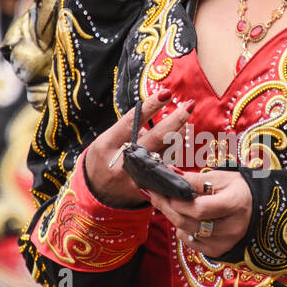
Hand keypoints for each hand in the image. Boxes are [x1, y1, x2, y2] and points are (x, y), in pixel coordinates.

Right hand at [83, 92, 195, 207]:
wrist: (96, 193)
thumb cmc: (103, 159)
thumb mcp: (107, 140)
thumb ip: (130, 129)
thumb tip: (158, 113)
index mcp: (108, 144)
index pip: (133, 121)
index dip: (151, 106)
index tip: (166, 93)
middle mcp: (123, 161)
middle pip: (156, 138)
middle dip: (176, 120)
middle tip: (189, 105)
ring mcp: (137, 177)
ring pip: (166, 153)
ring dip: (179, 135)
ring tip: (187, 121)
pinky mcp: (148, 190)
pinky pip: (167, 169)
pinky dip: (175, 155)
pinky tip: (182, 143)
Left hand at [145, 167, 252, 258]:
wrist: (257, 209)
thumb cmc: (238, 190)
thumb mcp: (221, 178)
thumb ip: (194, 180)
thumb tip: (170, 175)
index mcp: (234, 204)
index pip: (198, 208)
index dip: (177, 200)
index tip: (162, 188)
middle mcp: (230, 228)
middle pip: (187, 221)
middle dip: (166, 206)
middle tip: (155, 194)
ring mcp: (224, 242)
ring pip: (185, 231)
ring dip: (173, 217)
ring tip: (171, 203)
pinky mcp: (217, 251)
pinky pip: (190, 241)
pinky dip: (183, 229)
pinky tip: (188, 218)